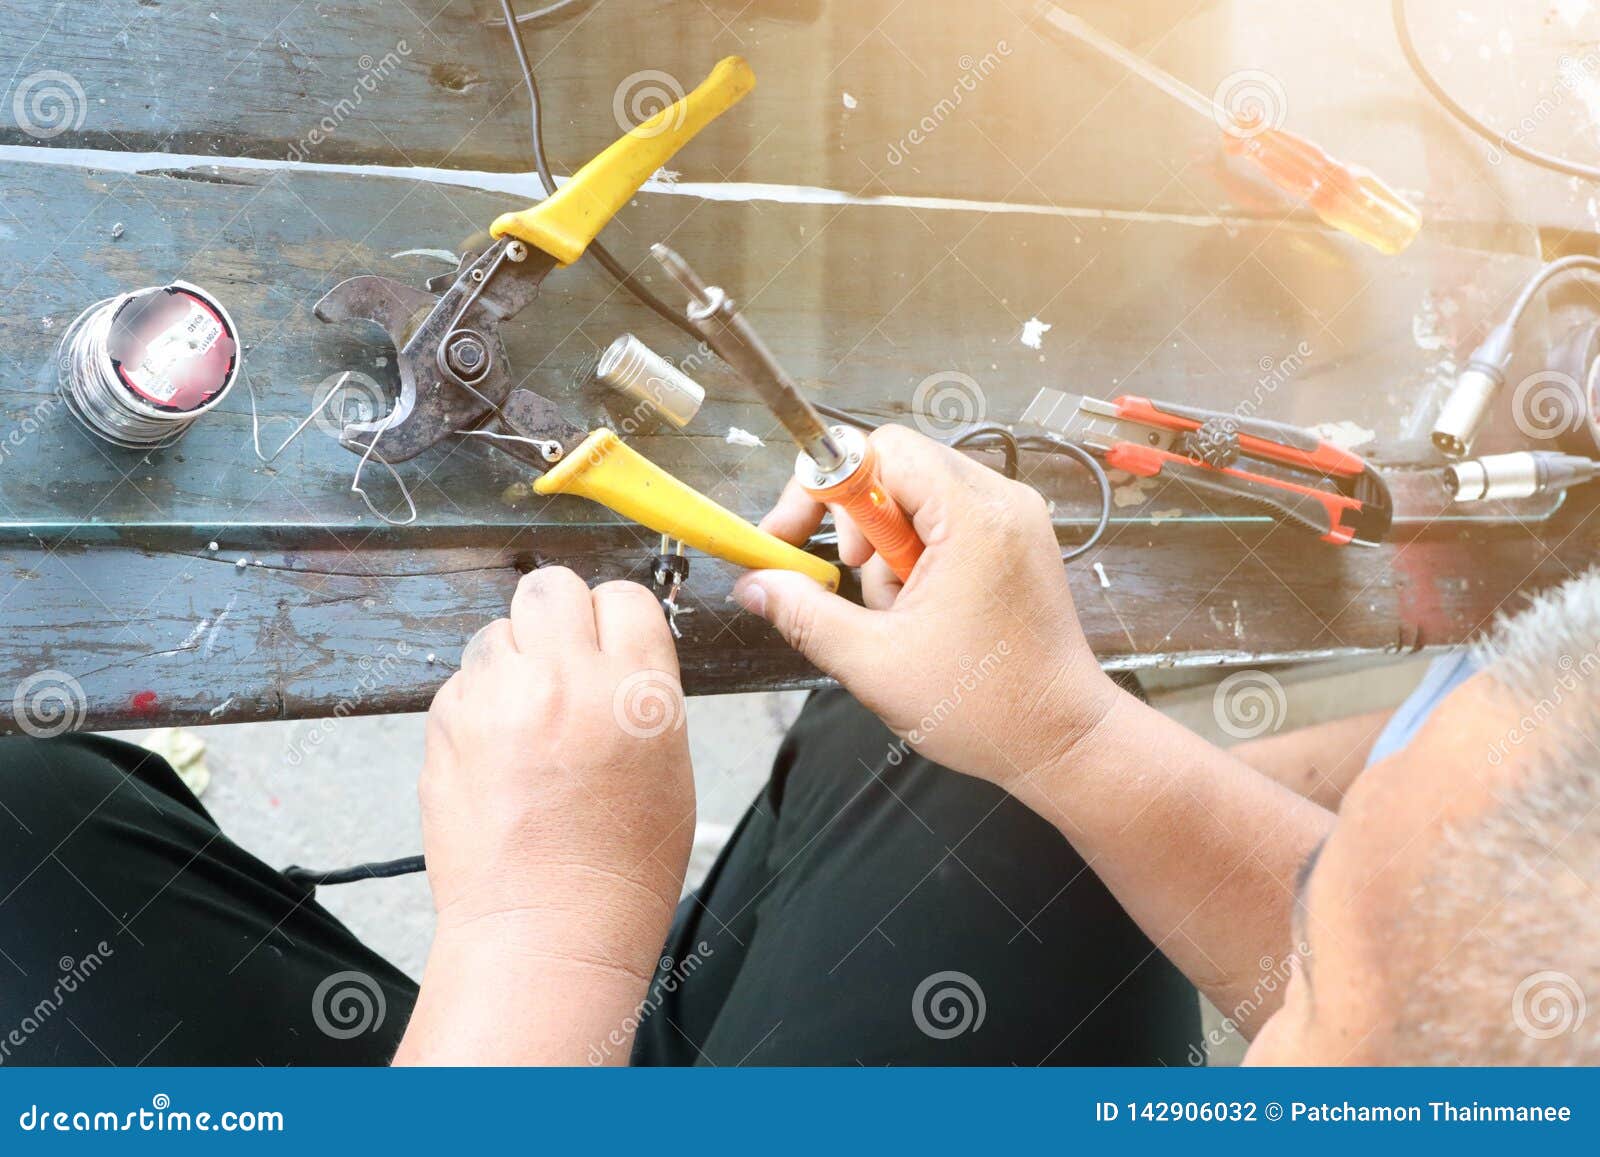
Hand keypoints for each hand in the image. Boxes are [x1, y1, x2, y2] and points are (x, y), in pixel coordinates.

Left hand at [419, 567, 693, 971]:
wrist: (546, 928)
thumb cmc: (618, 868)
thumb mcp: (669, 765)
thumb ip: (640, 693)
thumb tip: (613, 653)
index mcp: (637, 688)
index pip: (623, 595)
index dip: (614, 618)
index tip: (608, 640)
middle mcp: (566, 678)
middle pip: (551, 586)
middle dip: (555, 616)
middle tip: (559, 660)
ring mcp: (500, 698)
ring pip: (496, 631)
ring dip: (511, 661)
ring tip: (524, 719)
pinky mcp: (446, 724)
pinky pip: (460, 683)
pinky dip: (476, 706)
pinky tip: (496, 755)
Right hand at [732, 425, 1120, 789]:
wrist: (1063, 742)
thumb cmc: (986, 707)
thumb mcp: (873, 662)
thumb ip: (804, 613)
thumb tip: (753, 585)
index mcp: (974, 517)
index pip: (879, 450)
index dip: (822, 486)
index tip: (792, 535)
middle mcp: (1001, 502)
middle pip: (895, 467)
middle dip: (855, 524)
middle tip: (849, 580)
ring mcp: (1013, 519)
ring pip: (915, 498)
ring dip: (886, 550)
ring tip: (900, 614)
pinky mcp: (1015, 542)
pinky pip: (943, 522)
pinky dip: (915, 557)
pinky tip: (921, 610)